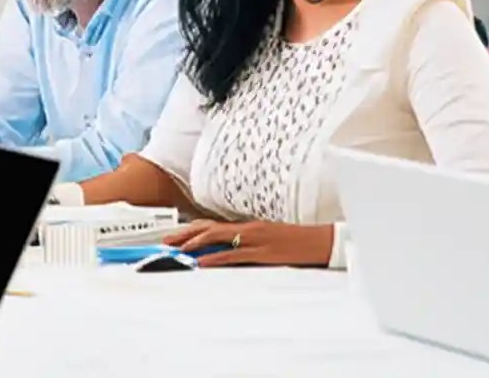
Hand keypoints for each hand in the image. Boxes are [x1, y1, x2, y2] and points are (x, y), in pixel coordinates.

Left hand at [163, 219, 333, 267]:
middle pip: (209, 228)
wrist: (321, 241)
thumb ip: (248, 242)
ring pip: (217, 238)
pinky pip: (234, 255)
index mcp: (248, 226)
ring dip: (195, 243)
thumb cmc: (296, 242)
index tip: (176, 235)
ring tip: (178, 250)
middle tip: (167, 241)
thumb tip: (228, 251)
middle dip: (186, 234)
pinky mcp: (262, 252)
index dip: (192, 229)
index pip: (214, 225)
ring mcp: (254, 239)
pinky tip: (203, 262)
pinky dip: (216, 258)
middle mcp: (247, 229)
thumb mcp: (268, 239)